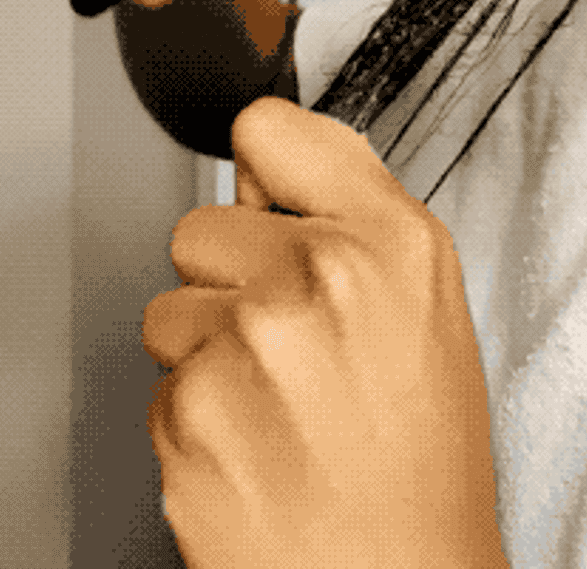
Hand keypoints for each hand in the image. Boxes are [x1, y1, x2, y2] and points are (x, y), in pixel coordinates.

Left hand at [143, 97, 506, 568]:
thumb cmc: (422, 456)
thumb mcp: (425, 299)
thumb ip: (347, 208)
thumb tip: (265, 167)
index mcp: (387, 239)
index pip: (268, 130)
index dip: (264, 174)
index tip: (270, 207)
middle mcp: (315, 277)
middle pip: (198, 227)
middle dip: (229, 278)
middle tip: (289, 342)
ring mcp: (244, 345)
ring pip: (168, 310)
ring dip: (204, 351)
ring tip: (273, 402)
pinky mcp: (186, 415)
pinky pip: (161, 384)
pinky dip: (193, 415)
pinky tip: (252, 446)